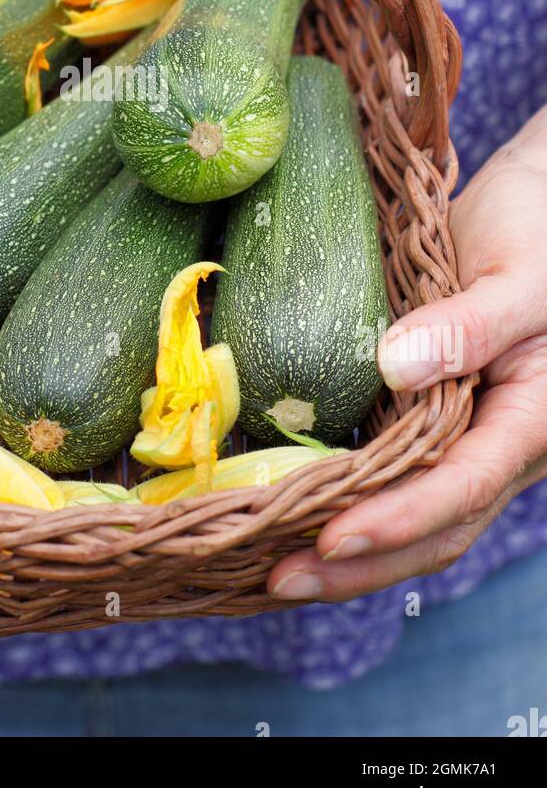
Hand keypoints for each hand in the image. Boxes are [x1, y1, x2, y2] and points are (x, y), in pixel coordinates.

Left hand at [267, 104, 546, 601]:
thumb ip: (471, 326)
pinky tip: (285, 508)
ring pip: (409, 515)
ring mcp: (461, 436)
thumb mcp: (519, 277)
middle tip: (277, 579)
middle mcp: (496, 444)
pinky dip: (341, 498)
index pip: (462, 489)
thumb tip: (396, 367)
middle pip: (432, 529)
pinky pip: (388, 473)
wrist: (534, 208)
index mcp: (529, 421)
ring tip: (267, 567)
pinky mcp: (427, 417)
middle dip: (359, 563)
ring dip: (345, 549)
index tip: (331, 538)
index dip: (398, 520)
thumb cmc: (540, 235)